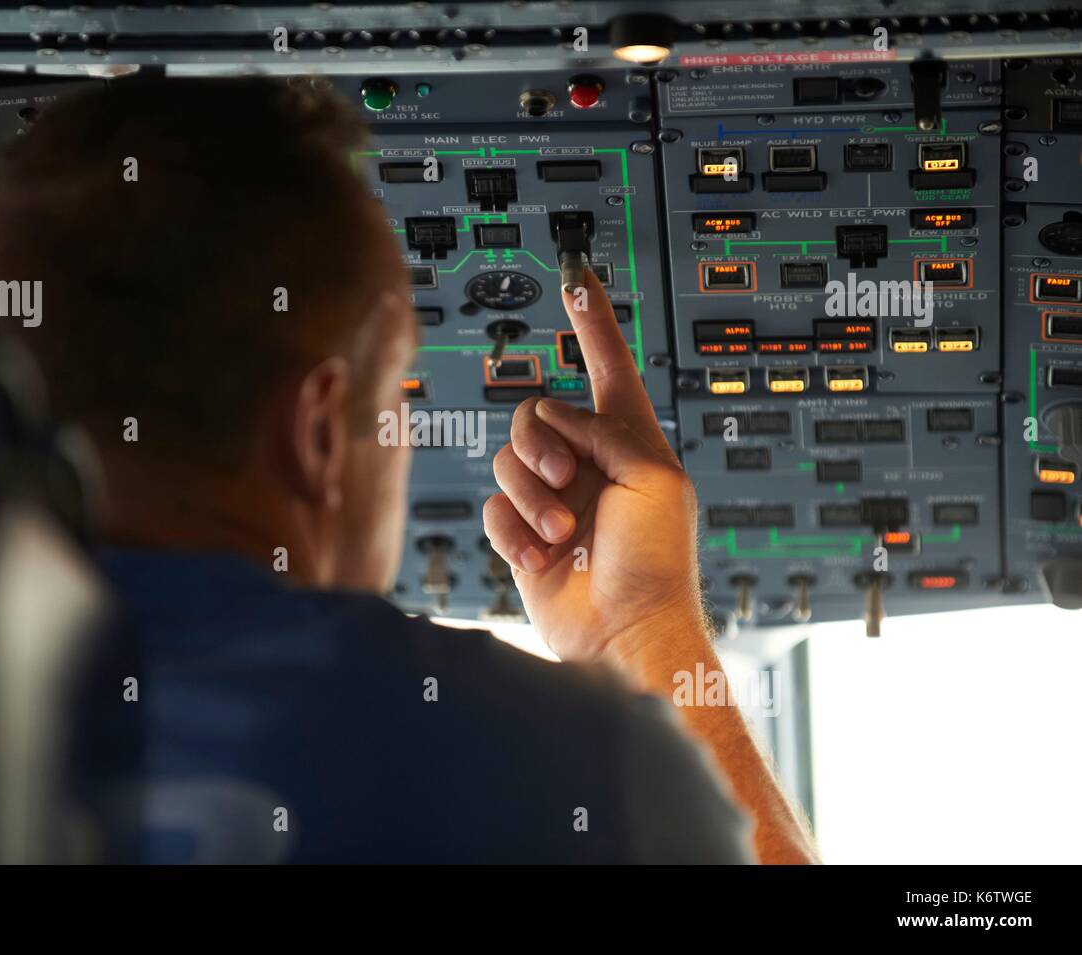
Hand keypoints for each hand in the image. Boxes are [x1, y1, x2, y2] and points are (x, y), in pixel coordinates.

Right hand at [482, 269, 704, 665]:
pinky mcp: (521, 533)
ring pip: (506, 460)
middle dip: (542, 443)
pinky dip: (515, 532)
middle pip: (532, 411)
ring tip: (564, 533)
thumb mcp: (654, 477)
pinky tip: (543, 557)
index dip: (592, 322)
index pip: (607, 365)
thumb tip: (557, 422)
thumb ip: (605, 430)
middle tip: (567, 479)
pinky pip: (494, 509)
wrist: (624, 631)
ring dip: (533, 498)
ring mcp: (550, 497)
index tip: (580, 278)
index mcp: (627, 439)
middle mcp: (584, 461)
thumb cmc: (656, 560)